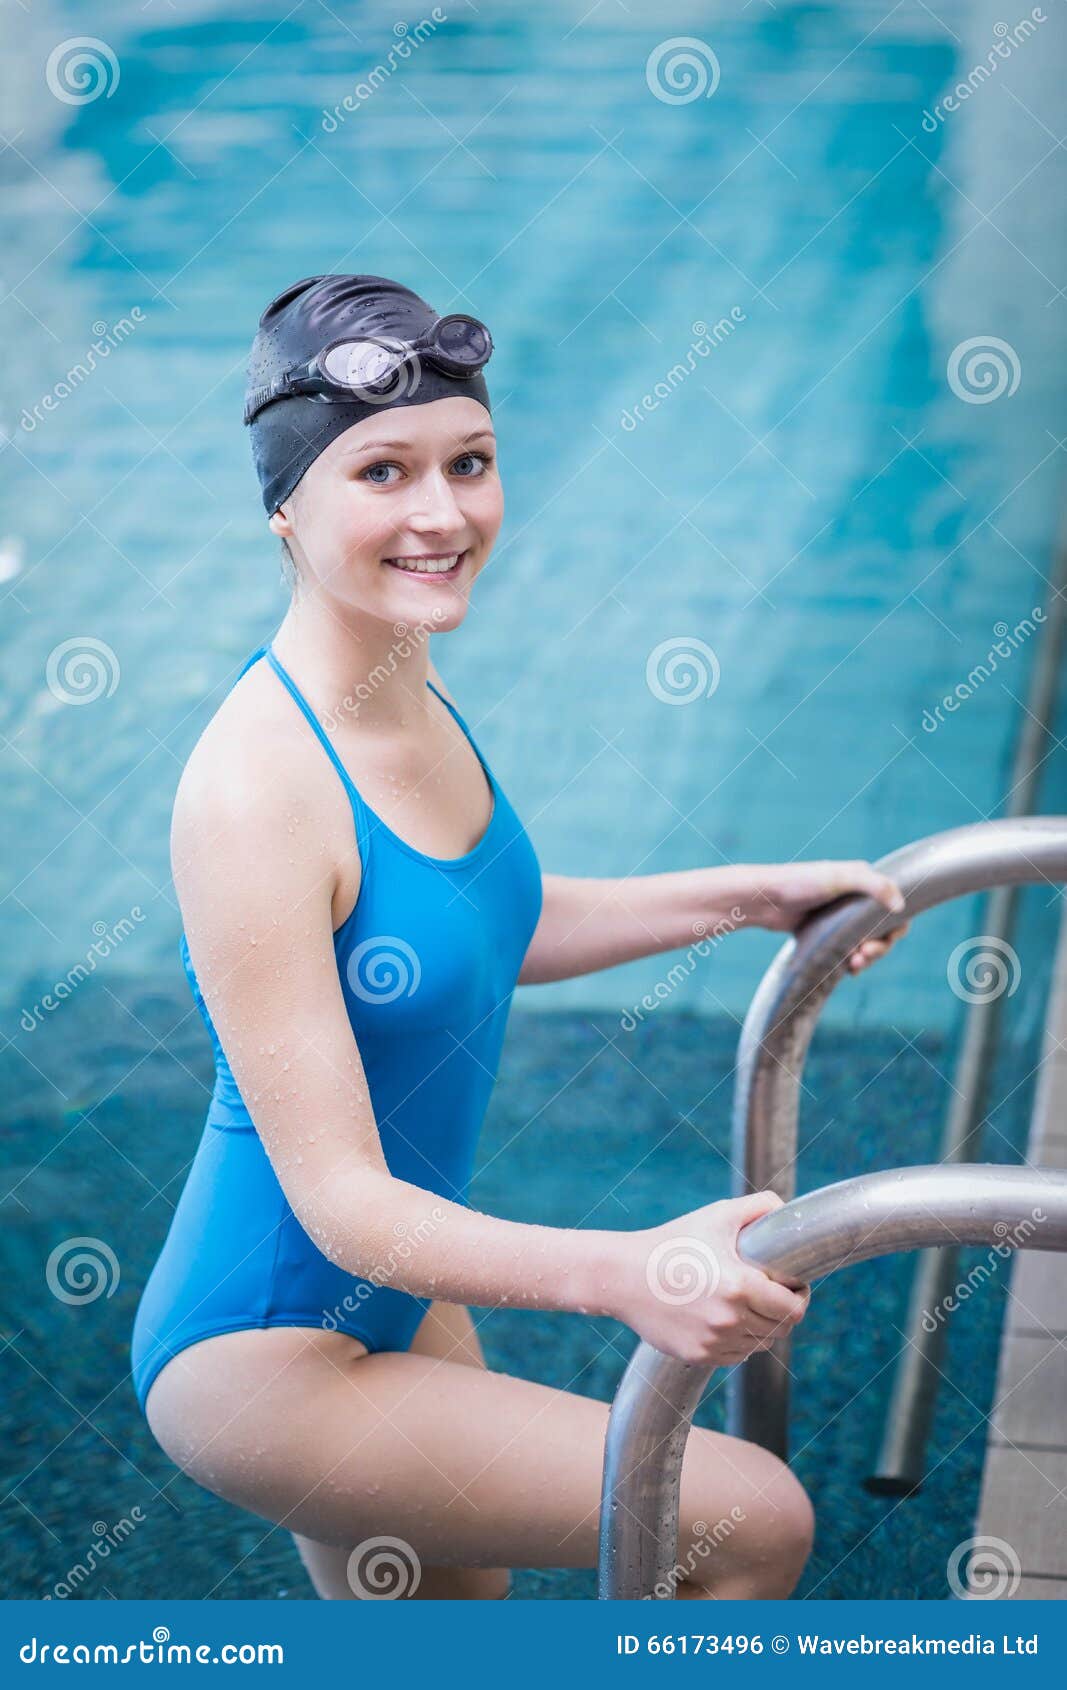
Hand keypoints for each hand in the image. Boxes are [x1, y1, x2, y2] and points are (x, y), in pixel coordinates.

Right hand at [608, 1190, 810, 1366]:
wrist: (622, 1276)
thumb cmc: (671, 1243)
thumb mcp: (716, 1216)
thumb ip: (758, 1207)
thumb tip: (786, 1211)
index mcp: (740, 1286)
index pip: (793, 1308)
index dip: (800, 1297)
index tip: (795, 1287)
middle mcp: (729, 1320)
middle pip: (780, 1328)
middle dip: (783, 1311)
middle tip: (774, 1295)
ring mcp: (713, 1342)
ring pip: (759, 1345)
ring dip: (761, 1327)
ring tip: (747, 1305)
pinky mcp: (697, 1356)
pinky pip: (735, 1355)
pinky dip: (738, 1341)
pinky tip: (725, 1319)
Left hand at [744, 860, 910, 973]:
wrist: (762, 899)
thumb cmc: (798, 883)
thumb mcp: (838, 878)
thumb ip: (873, 886)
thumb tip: (900, 906)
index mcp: (863, 880)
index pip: (895, 907)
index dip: (894, 929)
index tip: (880, 943)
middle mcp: (855, 898)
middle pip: (882, 929)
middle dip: (878, 948)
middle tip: (862, 959)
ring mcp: (840, 916)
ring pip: (866, 941)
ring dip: (866, 957)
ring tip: (853, 967)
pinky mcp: (826, 931)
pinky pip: (848, 948)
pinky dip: (851, 959)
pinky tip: (847, 968)